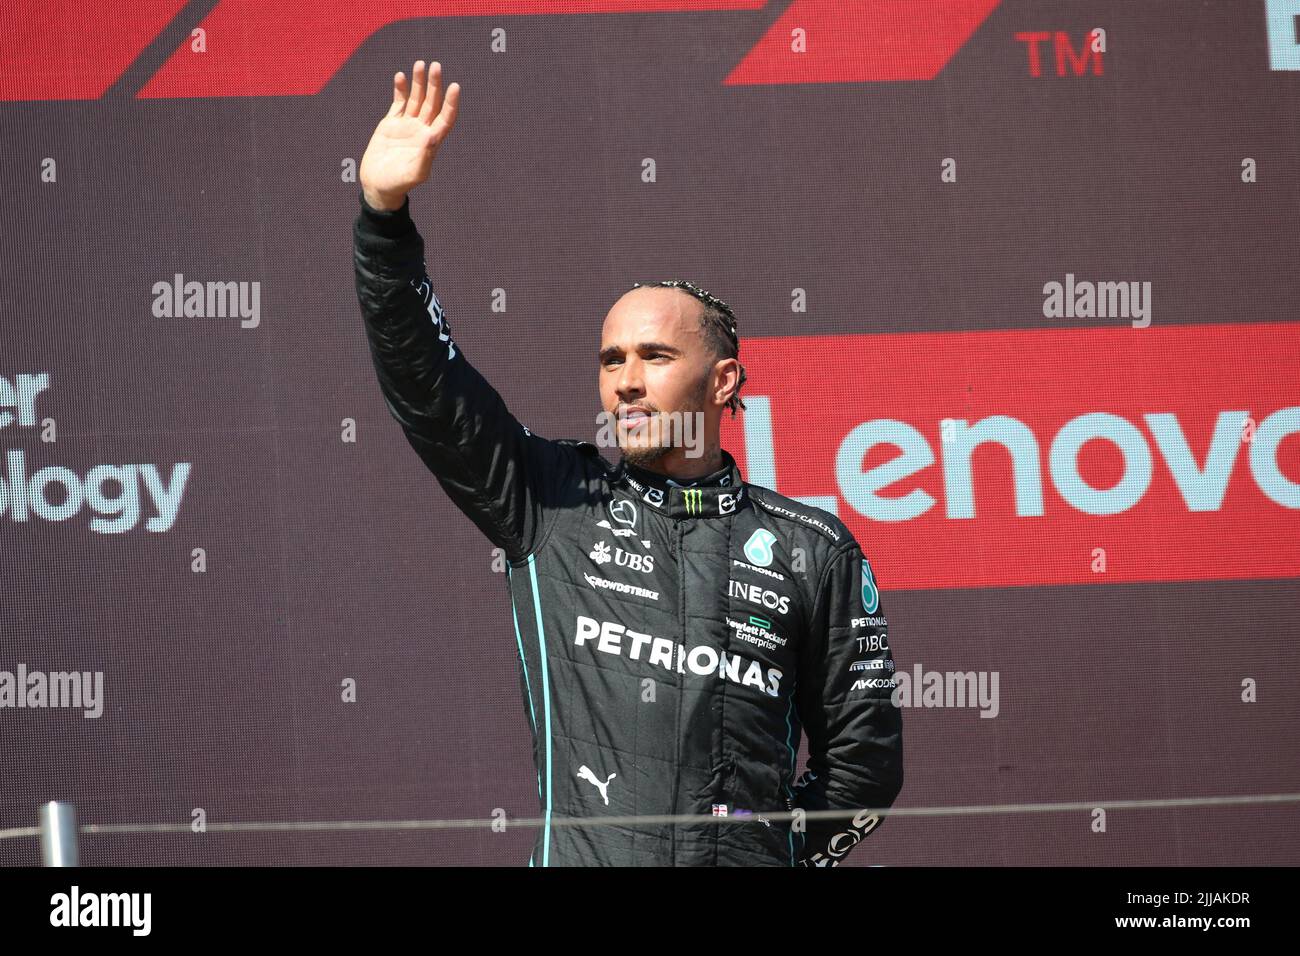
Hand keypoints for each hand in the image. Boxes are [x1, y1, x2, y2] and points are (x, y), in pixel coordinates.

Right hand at [359, 60, 461, 210]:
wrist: (379, 185)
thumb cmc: (398, 184)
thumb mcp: (414, 174)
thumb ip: (424, 157)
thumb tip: (431, 138)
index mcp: (431, 141)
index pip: (446, 117)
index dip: (451, 103)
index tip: (455, 86)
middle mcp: (422, 130)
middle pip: (432, 102)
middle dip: (435, 84)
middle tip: (436, 65)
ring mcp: (407, 125)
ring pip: (416, 99)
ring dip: (419, 82)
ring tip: (420, 64)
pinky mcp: (391, 123)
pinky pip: (398, 102)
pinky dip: (400, 89)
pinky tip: (401, 76)